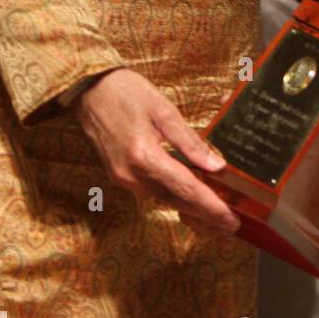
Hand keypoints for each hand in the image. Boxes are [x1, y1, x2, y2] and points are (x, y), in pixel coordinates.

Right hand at [74, 68, 240, 236]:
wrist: (88, 90)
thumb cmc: (126, 92)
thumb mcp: (163, 109)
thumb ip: (189, 141)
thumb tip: (216, 165)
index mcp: (144, 157)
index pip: (185, 188)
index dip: (210, 206)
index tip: (230, 218)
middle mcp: (132, 176)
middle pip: (175, 202)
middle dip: (205, 217)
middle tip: (231, 227)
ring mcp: (124, 179)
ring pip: (164, 201)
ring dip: (191, 212)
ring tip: (217, 220)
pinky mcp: (121, 176)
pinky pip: (153, 193)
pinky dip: (175, 200)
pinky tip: (192, 202)